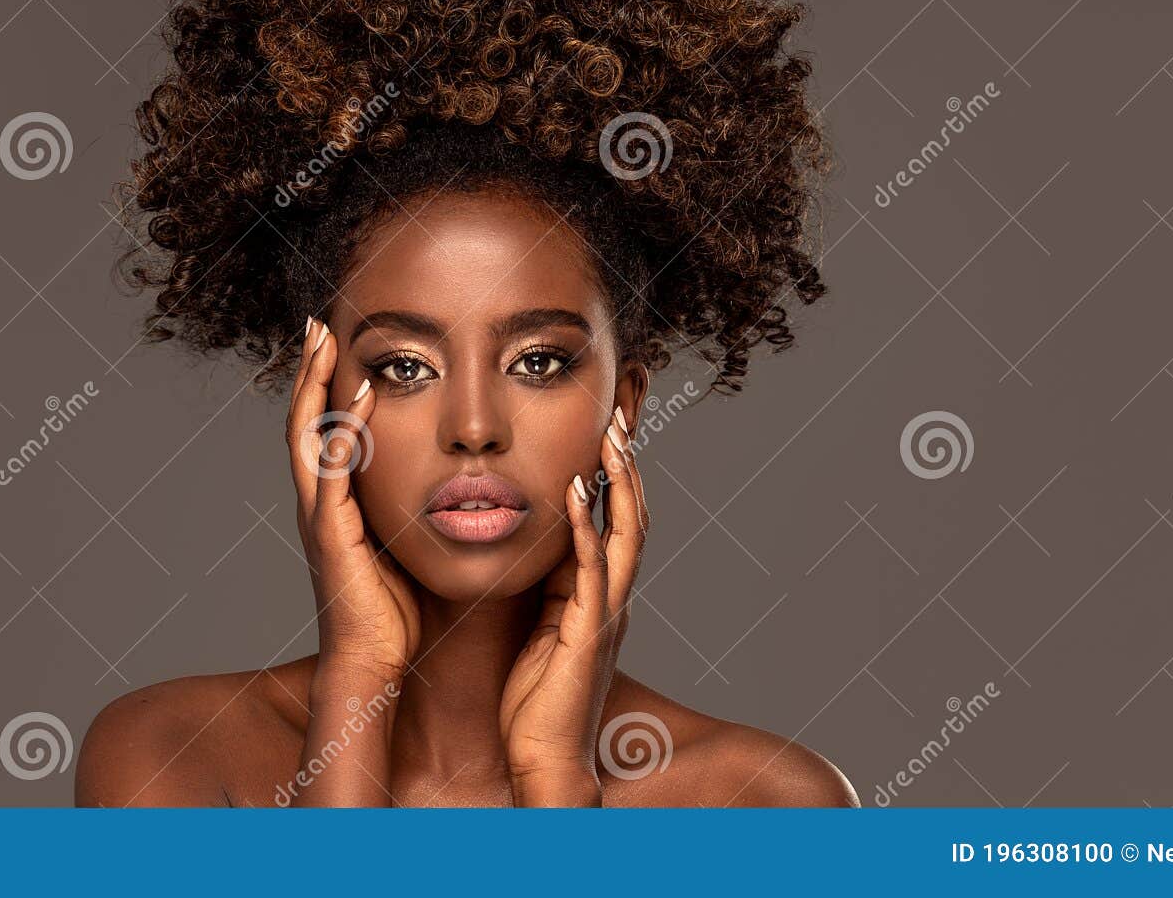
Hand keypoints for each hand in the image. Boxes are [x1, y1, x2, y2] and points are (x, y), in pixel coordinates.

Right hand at [288, 317, 420, 683]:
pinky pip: (334, 470)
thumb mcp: (401, 540)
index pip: (321, 427)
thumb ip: (408, 504)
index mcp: (333, 502)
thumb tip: (443, 475)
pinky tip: (357, 396)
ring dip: (314, 385)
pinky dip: (343, 429)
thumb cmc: (393, 609)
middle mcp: (317, 501)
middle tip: (316, 323)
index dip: (323, 384)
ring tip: (323, 341)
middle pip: (303, 419)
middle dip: (308, 370)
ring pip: (306, 434)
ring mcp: (319, 514)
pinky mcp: (331, 531)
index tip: (333, 340)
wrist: (374, 660)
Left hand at [499, 405, 647, 805]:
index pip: (617, 519)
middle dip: (628, 465)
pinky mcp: (588, 629)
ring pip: (627, 533)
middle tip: (620, 414)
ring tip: (611, 437)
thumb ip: (551, 588)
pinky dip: (587, 526)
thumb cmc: (538, 701)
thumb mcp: (543, 628)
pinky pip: (592, 567)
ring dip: (619, 482)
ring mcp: (606, 610)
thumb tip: (540, 548)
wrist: (544, 759)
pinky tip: (575, 492)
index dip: (617, 474)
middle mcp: (613, 596)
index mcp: (600, 593)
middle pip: (634, 515)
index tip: (610, 428)